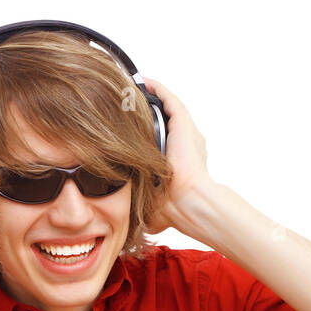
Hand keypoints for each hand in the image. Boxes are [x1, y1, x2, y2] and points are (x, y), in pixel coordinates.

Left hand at [138, 77, 216, 233]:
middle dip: (143, 114)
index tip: (125, 131)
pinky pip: (167, 98)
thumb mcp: (149, 210)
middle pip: (160, 122)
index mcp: (176, 161)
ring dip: (147, 98)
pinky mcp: (183, 122)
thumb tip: (124, 228)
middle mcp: (182, 143)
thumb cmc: (171, 210)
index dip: (142, 136)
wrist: (187, 202)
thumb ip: (139, 211)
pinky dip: (155, 88)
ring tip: (128, 89)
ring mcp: (184, 132)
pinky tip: (141, 81)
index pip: (157, 143)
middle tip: (124, 104)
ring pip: (164, 108)